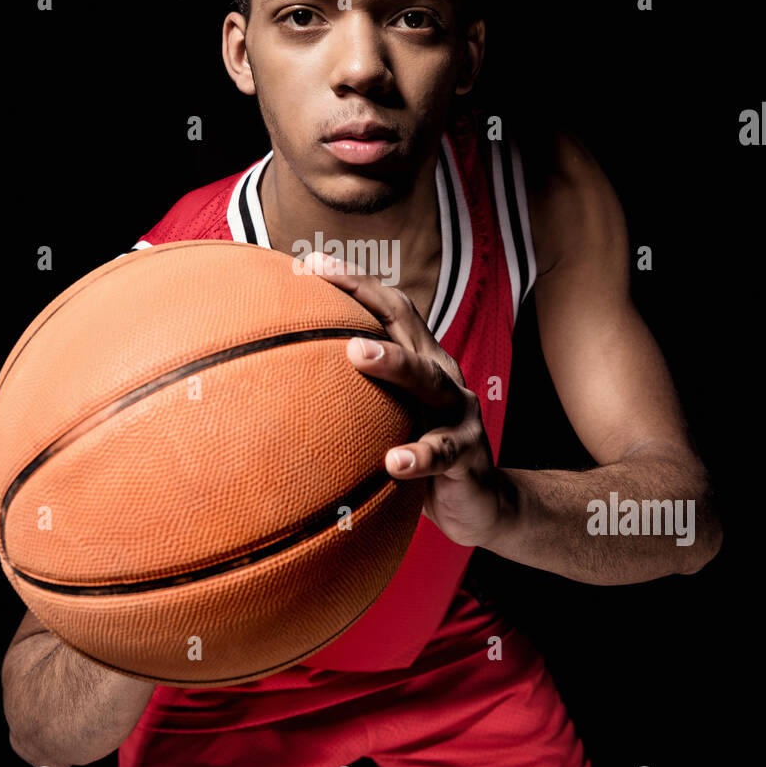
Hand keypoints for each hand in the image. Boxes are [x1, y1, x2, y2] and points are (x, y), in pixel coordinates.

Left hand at [307, 252, 508, 548]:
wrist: (482, 503)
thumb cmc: (421, 452)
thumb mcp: (390, 417)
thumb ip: (355, 396)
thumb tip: (283, 384)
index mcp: (422, 362)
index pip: (390, 311)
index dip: (355, 284)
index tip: (311, 263)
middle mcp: (443, 377)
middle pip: (407, 328)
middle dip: (368, 303)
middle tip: (325, 285)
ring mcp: (459, 413)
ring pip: (429, 381)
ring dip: (394, 364)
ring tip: (358, 354)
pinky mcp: (469, 454)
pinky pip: (443, 451)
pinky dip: (419, 455)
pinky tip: (395, 461)